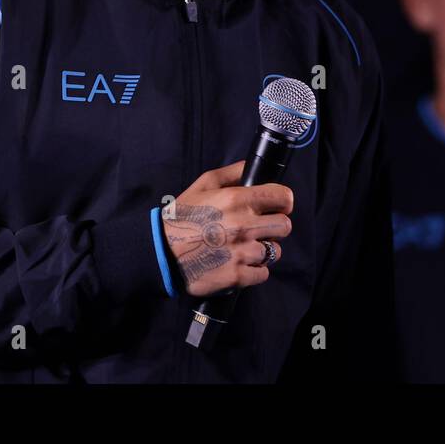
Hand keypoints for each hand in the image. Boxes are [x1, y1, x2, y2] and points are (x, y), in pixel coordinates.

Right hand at [162, 161, 292, 296]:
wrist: (159, 253)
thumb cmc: (181, 217)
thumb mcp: (203, 185)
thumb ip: (232, 173)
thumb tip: (252, 167)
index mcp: (238, 199)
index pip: (284, 198)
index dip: (283, 202)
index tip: (277, 207)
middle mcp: (244, 225)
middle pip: (285, 226)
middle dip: (274, 227)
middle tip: (259, 229)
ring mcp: (242, 252)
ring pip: (275, 251)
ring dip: (263, 250)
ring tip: (244, 248)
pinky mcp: (238, 276)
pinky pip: (263, 273)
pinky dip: (254, 271)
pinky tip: (238, 264)